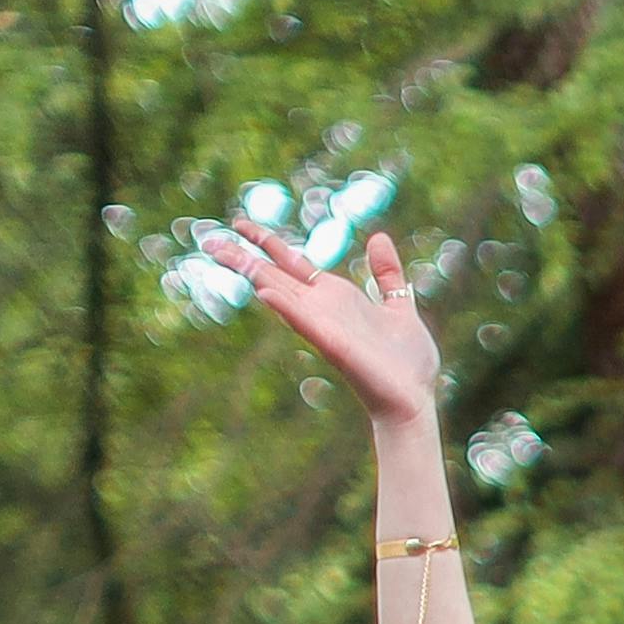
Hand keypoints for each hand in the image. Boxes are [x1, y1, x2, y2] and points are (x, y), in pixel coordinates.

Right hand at [208, 212, 442, 429]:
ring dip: (253, 274)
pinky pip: (305, 322)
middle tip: (208, 240)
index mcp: (335, 297)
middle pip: (273, 276)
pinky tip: (264, 293)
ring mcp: (323, 326)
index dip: (266, 242)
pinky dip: (285, 308)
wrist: (415, 400)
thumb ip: (387, 274)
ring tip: (222, 254)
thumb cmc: (408, 363)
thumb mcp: (400, 306)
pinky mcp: (333, 345)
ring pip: (280, 293)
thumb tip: (378, 238)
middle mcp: (321, 309)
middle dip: (242, 257)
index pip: (291, 263)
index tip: (239, 223)